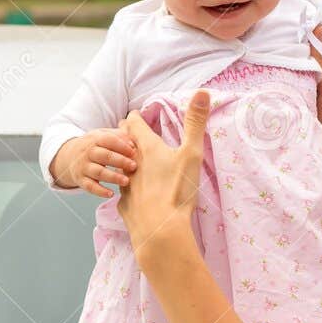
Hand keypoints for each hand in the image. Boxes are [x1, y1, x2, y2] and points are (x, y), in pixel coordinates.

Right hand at [53, 128, 137, 197]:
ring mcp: (83, 167)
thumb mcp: (103, 135)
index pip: (108, 140)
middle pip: (104, 156)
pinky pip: (90, 187)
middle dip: (120, 161)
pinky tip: (111, 194)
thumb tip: (134, 144)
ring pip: (98, 172)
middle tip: (134, 166)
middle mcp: (88, 153)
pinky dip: (100, 191)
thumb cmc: (95, 145)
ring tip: (126, 181)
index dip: (122, 146)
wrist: (69, 155)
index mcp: (95, 139)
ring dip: (113, 177)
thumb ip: (119, 137)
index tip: (134, 152)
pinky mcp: (81, 180)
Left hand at [117, 89, 209, 265]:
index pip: (132, 121)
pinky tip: (136, 191)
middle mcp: (130, 162)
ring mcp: (124, 183)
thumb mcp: (191, 154)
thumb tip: (202, 92)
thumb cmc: (176, 190)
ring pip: (119, 165)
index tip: (140, 114)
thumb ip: (195, 123)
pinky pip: (123, 189)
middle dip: (127, 134)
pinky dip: (128, 185)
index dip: (136, 116)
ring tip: (135, 161)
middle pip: (121, 141)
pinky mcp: (124, 204)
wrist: (159, 230)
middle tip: (135, 133)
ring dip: (125, 159)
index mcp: (145, 147)